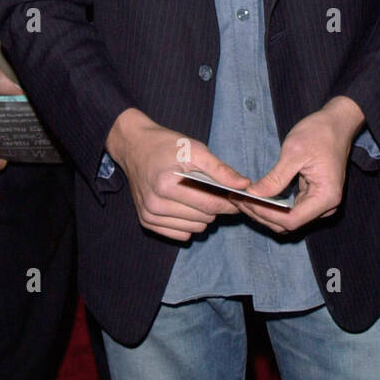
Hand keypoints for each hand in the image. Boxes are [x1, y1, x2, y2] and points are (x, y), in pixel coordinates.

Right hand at [106, 108, 250, 241]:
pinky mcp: (146, 222)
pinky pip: (181, 234)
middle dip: (215, 206)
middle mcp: (155, 204)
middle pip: (204, 218)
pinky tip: (185, 205)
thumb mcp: (195, 149)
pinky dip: (188, 223)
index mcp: (166, 185)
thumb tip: (244, 186)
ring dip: (202, 216)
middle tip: (214, 191)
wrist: (135, 146)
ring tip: (198, 196)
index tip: (239, 197)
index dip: (229, 203)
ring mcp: (149, 215)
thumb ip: (220, 169)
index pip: (209, 205)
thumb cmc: (167, 145)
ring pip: (194, 229)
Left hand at [234, 97, 362, 234]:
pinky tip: (256, 196)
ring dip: (265, 213)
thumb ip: (275, 178)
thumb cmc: (319, 133)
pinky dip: (273, 206)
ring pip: (288, 219)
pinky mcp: (313, 197)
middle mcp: (326, 206)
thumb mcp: (294, 152)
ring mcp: (320, 203)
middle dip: (262, 215)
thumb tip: (253, 194)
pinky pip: (290, 209)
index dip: (266, 214)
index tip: (245, 202)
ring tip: (242, 199)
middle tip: (237, 200)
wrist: (336, 124)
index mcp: (326, 197)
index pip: (292, 219)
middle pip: (289, 223)